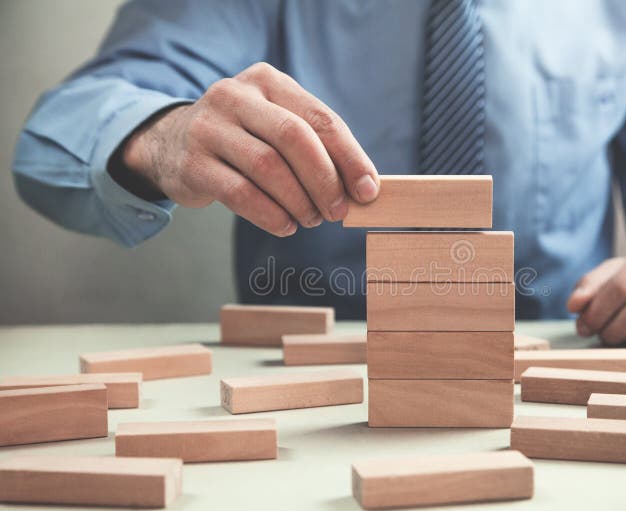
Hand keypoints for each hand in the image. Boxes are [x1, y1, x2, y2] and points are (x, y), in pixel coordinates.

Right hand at [117, 62, 379, 236]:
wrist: (169, 143)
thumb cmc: (242, 139)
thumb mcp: (276, 127)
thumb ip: (317, 148)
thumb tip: (364, 189)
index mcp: (267, 81)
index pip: (320, 119)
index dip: (350, 158)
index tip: (368, 191)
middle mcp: (235, 95)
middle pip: (294, 138)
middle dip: (324, 181)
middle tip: (338, 212)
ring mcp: (208, 127)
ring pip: (267, 167)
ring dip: (299, 201)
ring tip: (311, 220)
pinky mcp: (192, 162)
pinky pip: (240, 193)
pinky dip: (270, 215)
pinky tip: (285, 226)